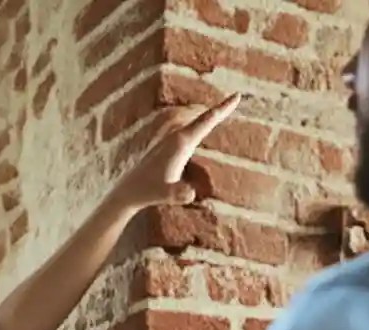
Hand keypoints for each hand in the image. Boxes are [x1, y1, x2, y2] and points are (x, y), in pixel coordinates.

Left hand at [110, 92, 242, 209]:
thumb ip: (177, 194)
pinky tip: (202, 124)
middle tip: (237, 97)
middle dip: (220, 108)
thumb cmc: (149, 192)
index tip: (237, 95)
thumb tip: (190, 194)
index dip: (223, 108)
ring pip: (194, 121)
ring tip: (227, 106)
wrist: (130, 190)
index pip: (206, 121)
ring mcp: (170, 139)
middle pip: (202, 117)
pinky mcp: (167, 145)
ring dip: (209, 114)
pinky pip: (189, 129)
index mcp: (181, 142)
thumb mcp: (165, 195)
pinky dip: (199, 123)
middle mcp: (176, 136)